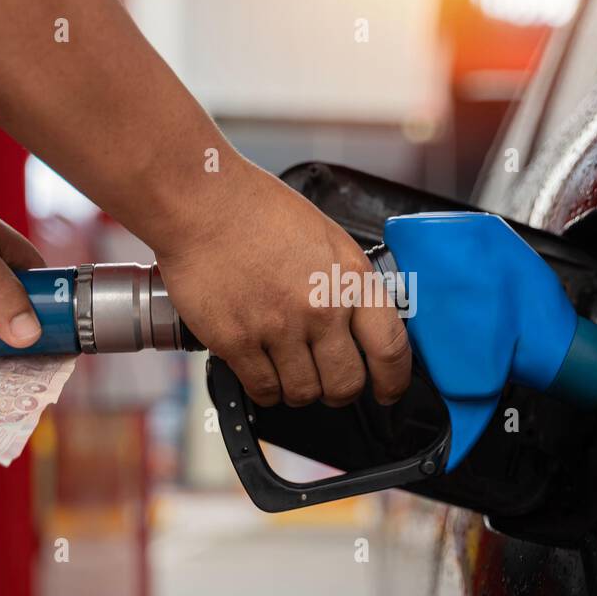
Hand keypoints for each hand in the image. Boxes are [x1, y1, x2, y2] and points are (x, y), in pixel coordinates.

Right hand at [153, 162, 411, 407]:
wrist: (203, 202)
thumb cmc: (258, 211)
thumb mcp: (327, 238)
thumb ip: (347, 283)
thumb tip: (361, 325)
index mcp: (350, 278)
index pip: (391, 348)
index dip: (393, 381)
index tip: (387, 390)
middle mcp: (320, 307)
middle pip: (346, 383)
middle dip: (339, 391)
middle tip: (329, 383)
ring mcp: (279, 327)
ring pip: (304, 393)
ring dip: (299, 391)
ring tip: (288, 370)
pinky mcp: (238, 342)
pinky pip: (263, 389)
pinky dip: (265, 389)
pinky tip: (261, 370)